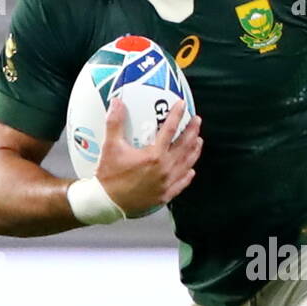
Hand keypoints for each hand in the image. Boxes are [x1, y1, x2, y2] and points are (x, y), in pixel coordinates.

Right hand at [95, 97, 202, 214]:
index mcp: (154, 155)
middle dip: (192, 131)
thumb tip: (117, 102)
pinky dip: (187, 175)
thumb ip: (115, 123)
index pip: (170, 130)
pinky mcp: (165, 195)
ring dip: (194, 151)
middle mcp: (164, 169)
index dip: (177, 115)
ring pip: (186, 164)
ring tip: (198, 141)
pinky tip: (191, 170)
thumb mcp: (110, 146)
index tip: (182, 105)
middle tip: (196, 121)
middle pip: (184, 146)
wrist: (108, 202)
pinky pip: (181, 183)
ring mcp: (166, 183)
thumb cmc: (109, 175)